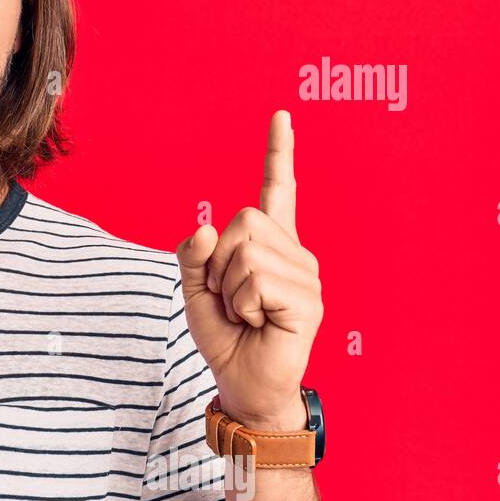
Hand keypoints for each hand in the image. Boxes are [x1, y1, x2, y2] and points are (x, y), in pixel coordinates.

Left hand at [175, 110, 322, 430]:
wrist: (243, 384)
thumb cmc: (225, 337)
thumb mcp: (194, 291)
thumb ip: (192, 256)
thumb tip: (204, 228)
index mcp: (269, 246)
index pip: (276, 190)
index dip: (279, 153)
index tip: (281, 115)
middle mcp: (294, 253)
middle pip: (241, 221)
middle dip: (217, 262)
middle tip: (229, 298)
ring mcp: (305, 276)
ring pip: (246, 253)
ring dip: (229, 290)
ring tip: (246, 314)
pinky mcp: (308, 301)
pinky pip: (256, 281)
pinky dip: (242, 305)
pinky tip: (258, 323)